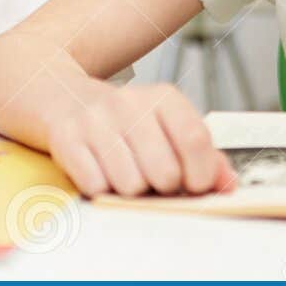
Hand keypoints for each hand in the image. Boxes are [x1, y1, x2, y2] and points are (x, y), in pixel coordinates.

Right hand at [42, 80, 235, 197]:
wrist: (56, 94)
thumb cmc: (122, 121)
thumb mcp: (164, 126)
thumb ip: (203, 156)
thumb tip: (229, 186)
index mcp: (162, 98)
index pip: (195, 140)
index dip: (200, 175)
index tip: (193, 185)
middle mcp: (129, 103)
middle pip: (165, 173)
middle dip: (161, 188)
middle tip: (150, 177)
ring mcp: (95, 120)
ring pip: (131, 186)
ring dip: (128, 191)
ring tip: (121, 172)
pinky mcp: (66, 139)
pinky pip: (96, 187)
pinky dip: (100, 189)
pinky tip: (97, 171)